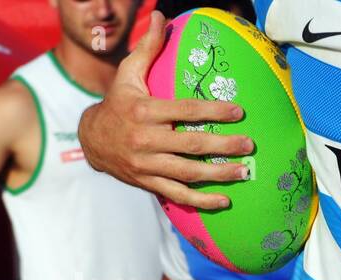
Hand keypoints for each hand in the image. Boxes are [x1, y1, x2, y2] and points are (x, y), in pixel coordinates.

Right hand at [78, 10, 253, 209]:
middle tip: (249, 145)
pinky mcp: (148, 183)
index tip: (239, 111)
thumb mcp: (128, 74)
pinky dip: (201, 201)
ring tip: (244, 172)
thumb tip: (161, 17)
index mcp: (143, 110)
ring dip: (218, 174)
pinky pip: (177, 194)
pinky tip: (224, 201)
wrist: (91, 140)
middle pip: (190, 144)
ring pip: (187, 172)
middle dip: (222, 145)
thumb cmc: (118, 102)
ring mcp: (146, 164)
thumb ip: (148, 48)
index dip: (213, 110)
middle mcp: (144, 139)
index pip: (184, 110)